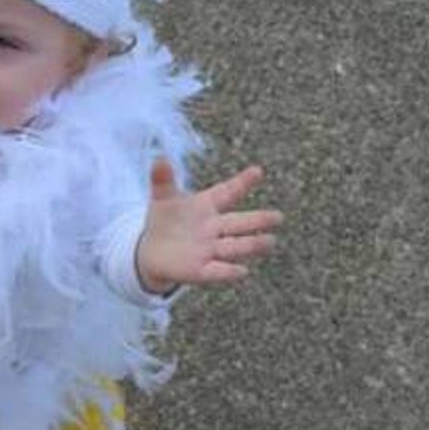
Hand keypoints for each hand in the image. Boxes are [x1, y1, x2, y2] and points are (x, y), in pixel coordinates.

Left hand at [135, 159, 281, 294]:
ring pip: (236, 247)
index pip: (228, 192)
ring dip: (253, 245)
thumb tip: (159, 158)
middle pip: (240, 223)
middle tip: (278, 217)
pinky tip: (242, 271)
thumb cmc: (164, 220)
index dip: (242, 182)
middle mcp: (213, 228)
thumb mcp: (162, 198)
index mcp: (207, 205)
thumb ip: (162, 180)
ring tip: (270, 242)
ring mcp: (209, 249)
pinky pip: (218, 271)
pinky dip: (229, 271)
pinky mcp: (200, 270)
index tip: (258, 171)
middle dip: (259, 220)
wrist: (150, 251)